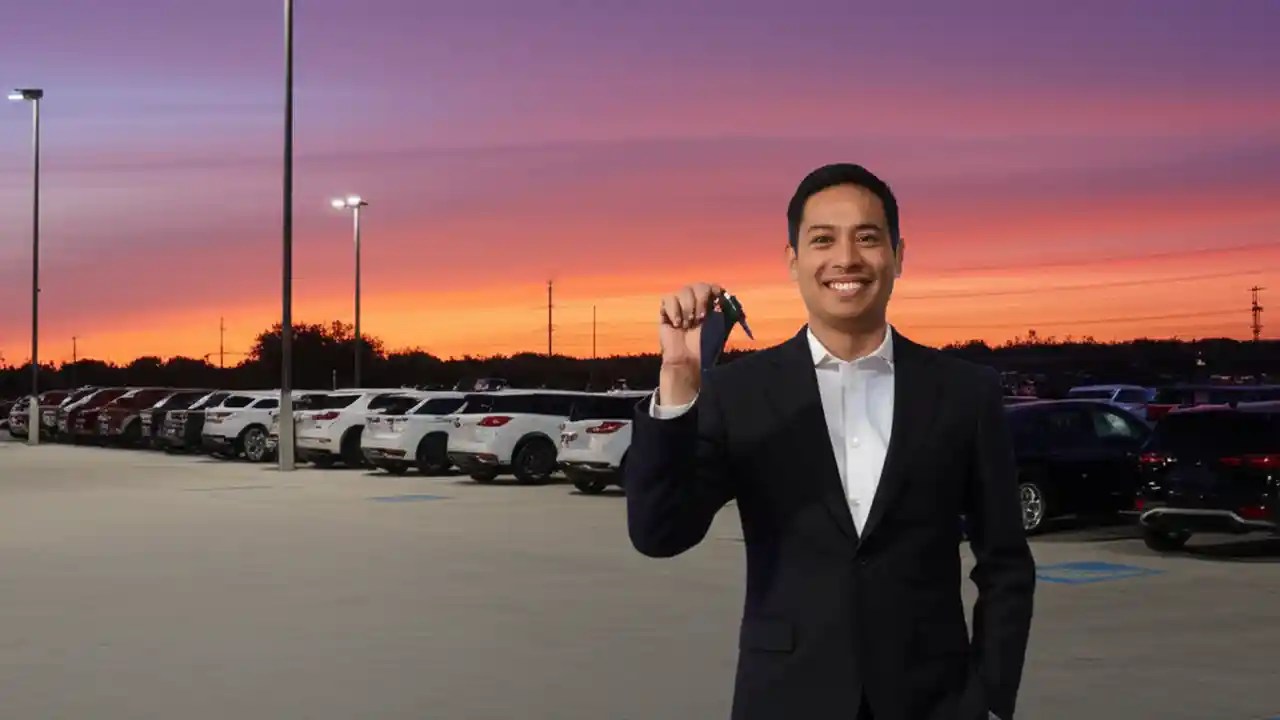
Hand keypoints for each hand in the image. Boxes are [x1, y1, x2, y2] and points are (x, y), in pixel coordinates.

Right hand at [657, 281, 721, 403]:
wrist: (685, 358)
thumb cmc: (703, 346)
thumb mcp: (719, 328)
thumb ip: (723, 311)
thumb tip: (726, 297)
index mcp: (710, 306)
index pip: (712, 288)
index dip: (715, 289)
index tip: (717, 296)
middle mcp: (695, 303)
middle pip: (698, 286)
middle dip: (701, 300)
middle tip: (700, 318)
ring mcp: (680, 305)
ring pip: (683, 290)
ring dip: (688, 308)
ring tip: (687, 325)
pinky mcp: (666, 310)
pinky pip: (669, 298)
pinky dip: (674, 310)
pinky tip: (677, 324)